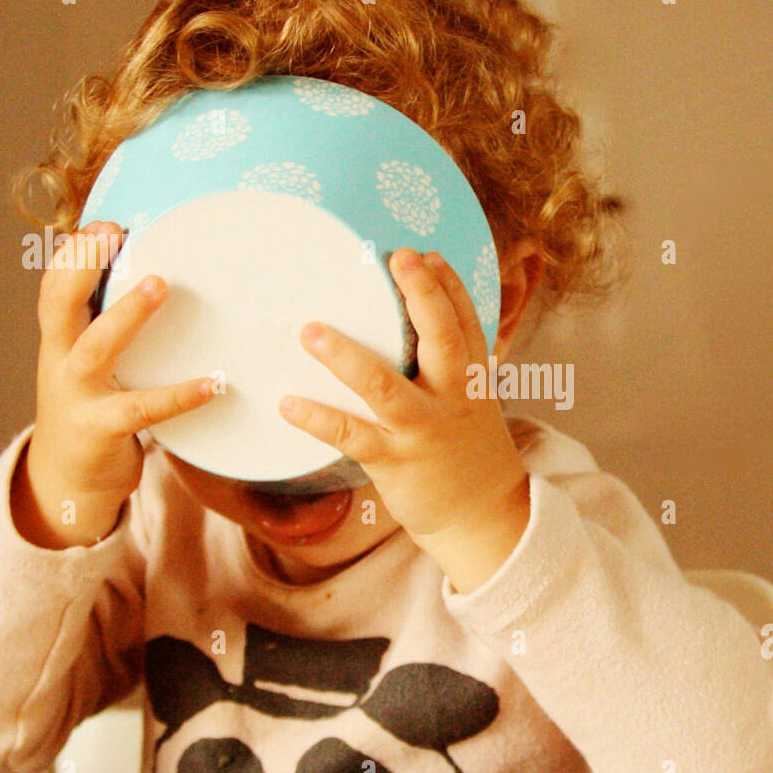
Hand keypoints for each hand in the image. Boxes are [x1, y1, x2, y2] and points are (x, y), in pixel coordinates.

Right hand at [13, 221, 215, 547]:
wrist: (68, 480)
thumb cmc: (92, 407)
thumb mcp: (89, 362)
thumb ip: (110, 325)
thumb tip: (163, 276)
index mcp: (58, 340)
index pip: (53, 285)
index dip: (74, 252)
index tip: (106, 224)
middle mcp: (60, 361)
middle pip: (58, 305)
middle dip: (82, 267)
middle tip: (116, 234)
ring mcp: (78, 396)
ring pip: (96, 349)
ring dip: (126, 315)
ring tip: (161, 286)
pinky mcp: (102, 430)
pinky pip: (142, 408)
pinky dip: (179, 395)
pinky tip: (214, 384)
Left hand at [280, 248, 530, 592]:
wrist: (484, 518)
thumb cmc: (468, 452)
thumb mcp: (473, 402)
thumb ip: (453, 364)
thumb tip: (425, 320)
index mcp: (473, 379)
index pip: (466, 322)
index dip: (446, 285)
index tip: (422, 255)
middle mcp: (452, 398)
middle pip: (443, 339)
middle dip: (422, 296)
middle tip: (396, 259)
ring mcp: (422, 430)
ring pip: (385, 387)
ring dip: (346, 357)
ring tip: (310, 331)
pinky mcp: (394, 462)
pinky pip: (351, 436)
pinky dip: (318, 419)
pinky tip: (288, 403)